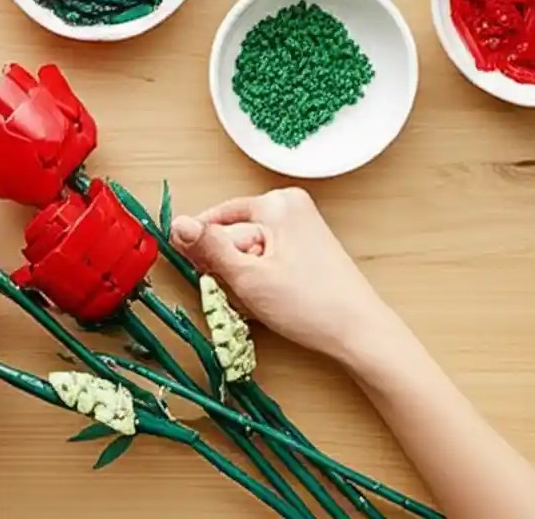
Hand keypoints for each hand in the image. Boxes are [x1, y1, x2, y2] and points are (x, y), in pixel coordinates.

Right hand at [169, 188, 395, 363]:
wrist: (359, 332)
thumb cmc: (308, 304)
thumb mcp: (248, 276)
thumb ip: (208, 248)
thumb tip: (176, 224)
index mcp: (276, 202)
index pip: (214, 221)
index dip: (206, 254)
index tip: (209, 278)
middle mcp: (290, 205)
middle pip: (232, 234)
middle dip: (231, 267)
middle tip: (248, 292)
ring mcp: (301, 225)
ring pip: (248, 250)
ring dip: (246, 278)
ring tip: (265, 298)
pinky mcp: (307, 246)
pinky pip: (267, 257)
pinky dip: (262, 279)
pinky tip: (275, 298)